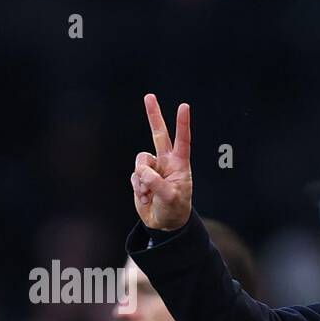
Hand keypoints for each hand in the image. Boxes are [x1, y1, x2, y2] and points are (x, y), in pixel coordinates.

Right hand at [131, 93, 192, 230]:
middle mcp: (166, 162)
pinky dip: (138, 188)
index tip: (184, 106)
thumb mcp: (170, 198)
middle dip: (154, 115)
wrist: (164, 224)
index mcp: (180, 165)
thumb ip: (157, 183)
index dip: (182, 124)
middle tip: (149, 96)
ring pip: (140, 161)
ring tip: (150, 194)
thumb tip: (143, 172)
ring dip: (142, 179)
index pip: (182, 141)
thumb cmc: (174, 210)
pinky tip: (146, 198)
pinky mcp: (140, 177)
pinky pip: (135, 176)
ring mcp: (152, 168)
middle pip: (158, 134)